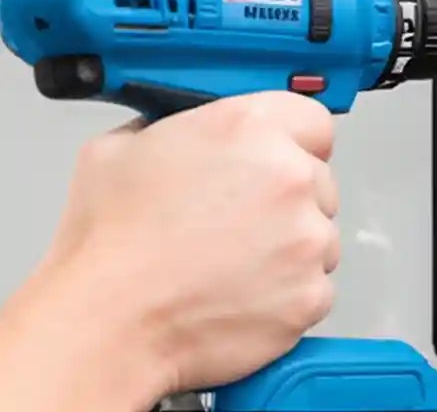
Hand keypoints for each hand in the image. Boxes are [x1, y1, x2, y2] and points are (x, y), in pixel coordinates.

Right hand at [14, 91, 339, 405]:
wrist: (107, 324)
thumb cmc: (109, 247)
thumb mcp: (121, 150)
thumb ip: (174, 131)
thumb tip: (190, 137)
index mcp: (248, 128)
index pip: (312, 122)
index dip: (294, 143)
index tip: (278, 161)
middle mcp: (289, 176)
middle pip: (317, 181)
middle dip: (286, 201)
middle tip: (236, 223)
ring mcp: (308, 237)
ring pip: (319, 236)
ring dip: (289, 249)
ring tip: (228, 265)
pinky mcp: (312, 292)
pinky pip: (314, 287)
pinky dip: (286, 295)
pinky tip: (238, 295)